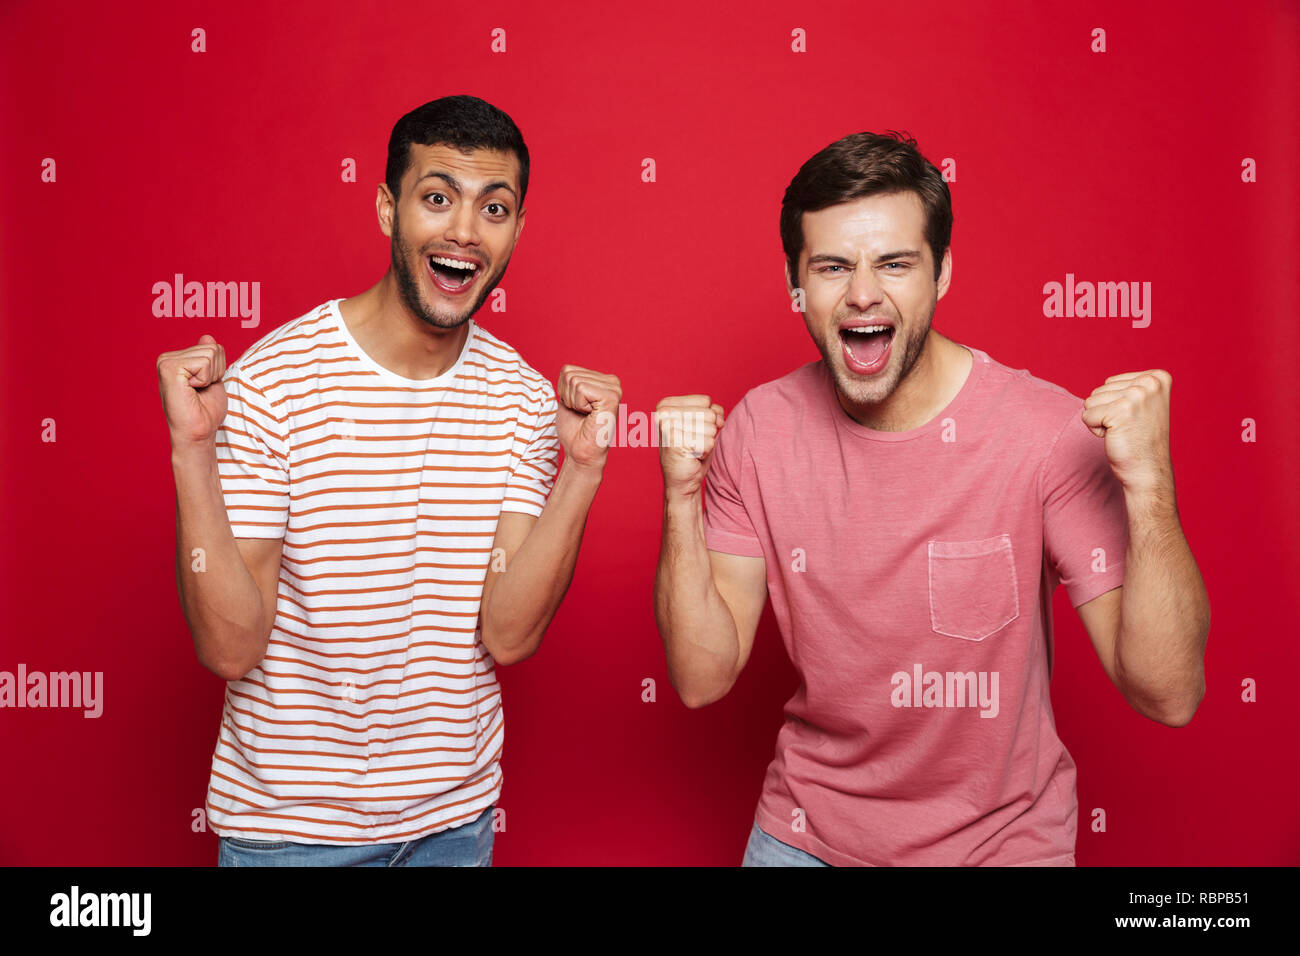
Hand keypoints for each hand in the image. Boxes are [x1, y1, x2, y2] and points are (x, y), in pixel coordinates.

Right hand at [157, 334, 227, 447]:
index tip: (204, 387)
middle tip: (201, 391)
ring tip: (196, 391)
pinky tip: (192, 391)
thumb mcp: (213, 379)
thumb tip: (207, 337)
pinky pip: (204, 362)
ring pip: (210, 353)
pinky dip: (205, 379)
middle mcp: (167, 358)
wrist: (197, 433)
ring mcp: (166, 362)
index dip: (218, 369)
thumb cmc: (205, 412)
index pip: (214, 346)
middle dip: (216, 372)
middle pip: (213, 348)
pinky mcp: (169, 368)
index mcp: (176, 359)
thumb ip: (210, 359)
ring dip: (211, 376)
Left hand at [555, 365, 621, 470]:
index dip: (564, 392)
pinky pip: (580, 388)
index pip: (567, 369)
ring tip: (585, 415)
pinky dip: (578, 404)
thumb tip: (566, 370)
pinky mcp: (612, 396)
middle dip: (567, 396)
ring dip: (573, 402)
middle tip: (580, 414)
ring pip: (573, 380)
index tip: (576, 408)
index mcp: (603, 380)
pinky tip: (589, 415)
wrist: (581, 453)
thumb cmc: (575, 430)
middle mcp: (612, 381)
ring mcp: (614, 388)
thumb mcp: (568, 399)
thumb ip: (568, 382)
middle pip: (569, 373)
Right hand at [655, 395, 724, 497]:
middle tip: (693, 442)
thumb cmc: (693, 450)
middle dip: (708, 431)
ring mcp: (668, 427)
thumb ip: (713, 411)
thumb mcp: (703, 423)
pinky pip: (708, 442)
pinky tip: (692, 456)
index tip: (695, 430)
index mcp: (666, 405)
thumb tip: (717, 418)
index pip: (706, 400)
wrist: (683, 479)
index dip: (709, 417)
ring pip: (710, 428)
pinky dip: (705, 452)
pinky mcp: (675, 443)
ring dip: (706, 442)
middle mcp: (663, 413)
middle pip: (709, 413)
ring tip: (692, 449)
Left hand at [1081, 369, 1173, 494]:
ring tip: (1123, 431)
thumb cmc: (1141, 440)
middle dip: (1106, 411)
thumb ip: (1128, 389)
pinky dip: (1095, 430)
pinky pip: (1086, 416)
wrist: (1149, 470)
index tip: (1134, 418)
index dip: (1115, 404)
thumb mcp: (1142, 405)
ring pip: (1090, 402)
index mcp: (1157, 377)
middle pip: (1099, 390)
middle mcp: (1150, 382)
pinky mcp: (1120, 411)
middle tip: (1128, 427)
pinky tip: (1116, 437)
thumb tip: (1106, 383)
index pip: (1111, 382)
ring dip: (1101, 420)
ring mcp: (1136, 395)